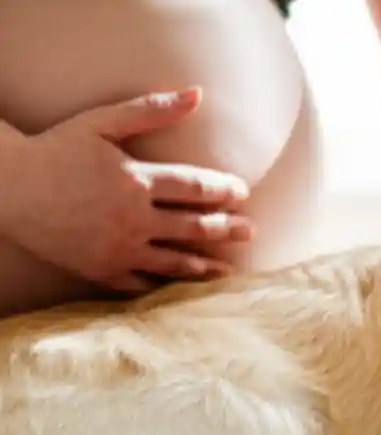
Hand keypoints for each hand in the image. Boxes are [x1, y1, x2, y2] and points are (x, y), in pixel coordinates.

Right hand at [0, 88, 251, 294]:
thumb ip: (151, 109)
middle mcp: (133, 219)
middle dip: (227, 229)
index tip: (242, 193)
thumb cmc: (54, 148)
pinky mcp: (100, 270)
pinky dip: (163, 286)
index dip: (224, 191)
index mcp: (137, 181)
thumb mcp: (101, 122)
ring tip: (227, 269)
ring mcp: (118, 248)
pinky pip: (141, 283)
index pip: (196, 188)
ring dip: (204, 265)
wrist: (5, 186)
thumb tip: (197, 95)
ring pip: (174, 261)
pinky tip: (181, 288)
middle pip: (194, 227)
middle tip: (250, 231)